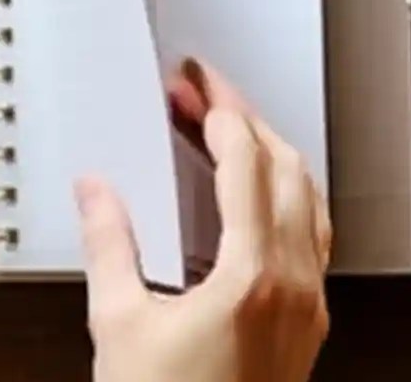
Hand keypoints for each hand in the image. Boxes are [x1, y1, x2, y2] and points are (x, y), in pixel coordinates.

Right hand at [76, 58, 331, 381]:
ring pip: (310, 200)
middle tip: (208, 94)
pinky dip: (288, 197)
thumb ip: (108, 245)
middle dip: (248, 118)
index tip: (197, 87)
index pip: (246, 163)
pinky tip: (260, 200)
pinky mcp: (308, 325)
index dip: (221, 111)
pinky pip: (314, 236)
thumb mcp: (120, 325)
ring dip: (274, 155)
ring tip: (235, 131)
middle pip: (288, 169)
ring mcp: (308, 306)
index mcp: (251, 275)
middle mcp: (293, 285)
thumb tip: (96, 193)